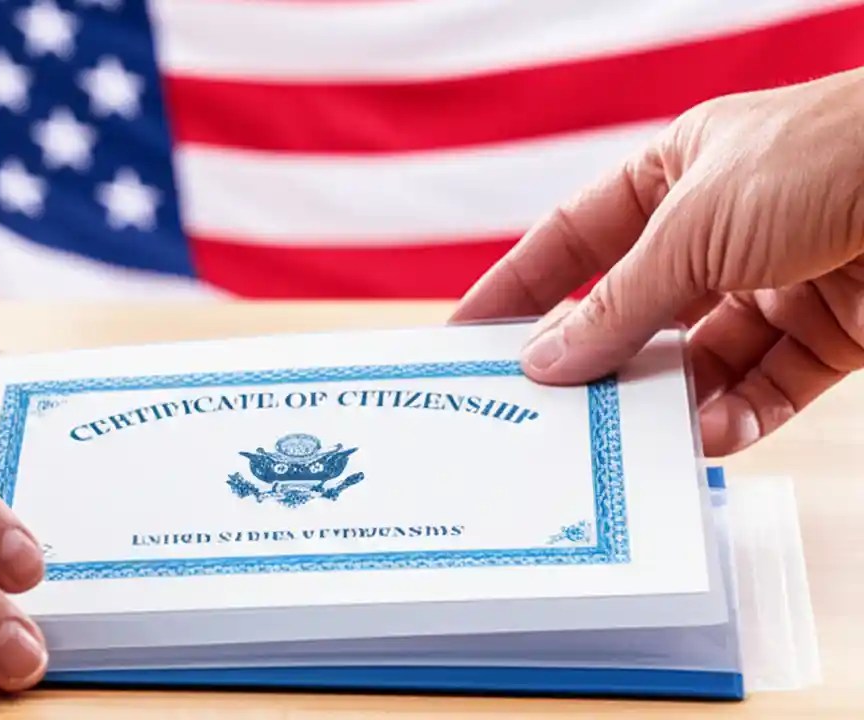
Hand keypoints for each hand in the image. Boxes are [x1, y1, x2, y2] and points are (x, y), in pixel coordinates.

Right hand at [452, 68, 863, 455]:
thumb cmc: (825, 156)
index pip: (573, 240)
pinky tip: (715, 431)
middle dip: (593, 360)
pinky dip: (737, 415)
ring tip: (631, 436)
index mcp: (674, 174)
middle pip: (632, 309)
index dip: (518, 287)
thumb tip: (544, 361)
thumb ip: (615, 304)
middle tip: (544, 411)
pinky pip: (764, 387)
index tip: (466, 336)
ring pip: (695, 360)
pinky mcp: (829, 333)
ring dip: (666, 399)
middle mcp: (719, 230)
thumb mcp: (691, 228)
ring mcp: (774, 282)